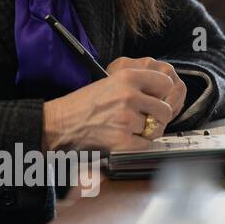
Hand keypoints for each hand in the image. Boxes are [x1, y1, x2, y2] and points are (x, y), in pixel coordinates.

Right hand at [41, 60, 177, 153]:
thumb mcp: (109, 82)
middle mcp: (129, 95)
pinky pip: (146, 145)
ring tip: (127, 129)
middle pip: (165, 110)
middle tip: (142, 120)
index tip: (154, 100)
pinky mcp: (122, 140)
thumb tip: (162, 96)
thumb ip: (136, 85)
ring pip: (156, 129)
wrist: (58, 123)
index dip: (161, 94)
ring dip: (146, 133)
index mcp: (127, 76)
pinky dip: (137, 146)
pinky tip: (122, 140)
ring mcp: (126, 118)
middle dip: (157, 118)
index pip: (165, 82)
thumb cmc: (82, 105)